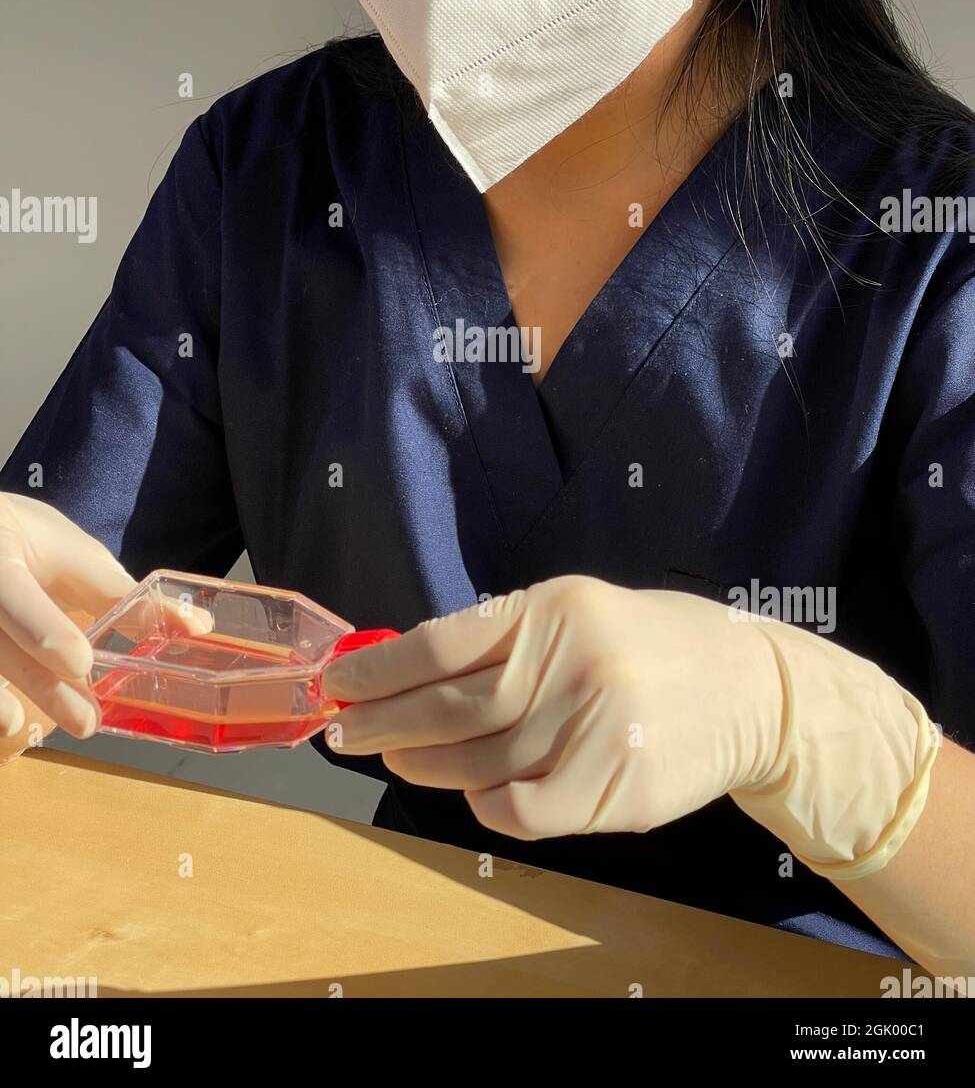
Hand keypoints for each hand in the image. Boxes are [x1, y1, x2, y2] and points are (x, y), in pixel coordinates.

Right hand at [0, 494, 140, 745]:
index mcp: (0, 553)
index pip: (13, 592)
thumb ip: (122, 597)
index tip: (80, 662)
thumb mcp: (78, 560)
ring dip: (9, 700)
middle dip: (42, 682)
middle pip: (0, 640)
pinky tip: (10, 726)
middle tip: (87, 720)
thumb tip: (197, 626)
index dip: (43, 628)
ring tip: (50, 728)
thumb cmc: (32, 546)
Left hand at [320, 575, 938, 875]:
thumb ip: (501, 637)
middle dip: (381, 726)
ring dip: (424, 767)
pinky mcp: (614, 786)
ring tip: (400, 760)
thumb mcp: (577, 612)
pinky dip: (485, 803)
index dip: (376, 671)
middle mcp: (570, 662)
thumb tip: (402, 669)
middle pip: (447, 708)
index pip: (439, 643)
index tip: (334, 687)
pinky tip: (477, 791)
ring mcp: (594, 728)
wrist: (749, 690)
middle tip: (343, 736)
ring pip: (477, 764)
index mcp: (553, 608)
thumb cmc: (646, 645)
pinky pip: (519, 808)